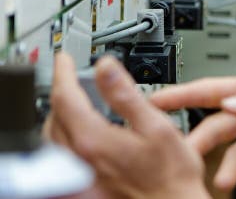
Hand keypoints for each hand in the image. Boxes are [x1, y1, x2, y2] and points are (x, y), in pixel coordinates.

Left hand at [46, 54, 208, 198]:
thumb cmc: (172, 175)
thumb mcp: (157, 126)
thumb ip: (126, 95)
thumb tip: (106, 67)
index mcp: (94, 140)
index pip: (66, 98)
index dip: (63, 73)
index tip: (65, 58)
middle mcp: (80, 160)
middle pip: (55, 117)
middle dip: (61, 92)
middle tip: (72, 76)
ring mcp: (80, 175)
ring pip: (54, 138)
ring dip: (60, 115)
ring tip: (75, 100)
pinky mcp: (85, 186)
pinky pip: (62, 157)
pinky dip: (65, 137)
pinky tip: (81, 135)